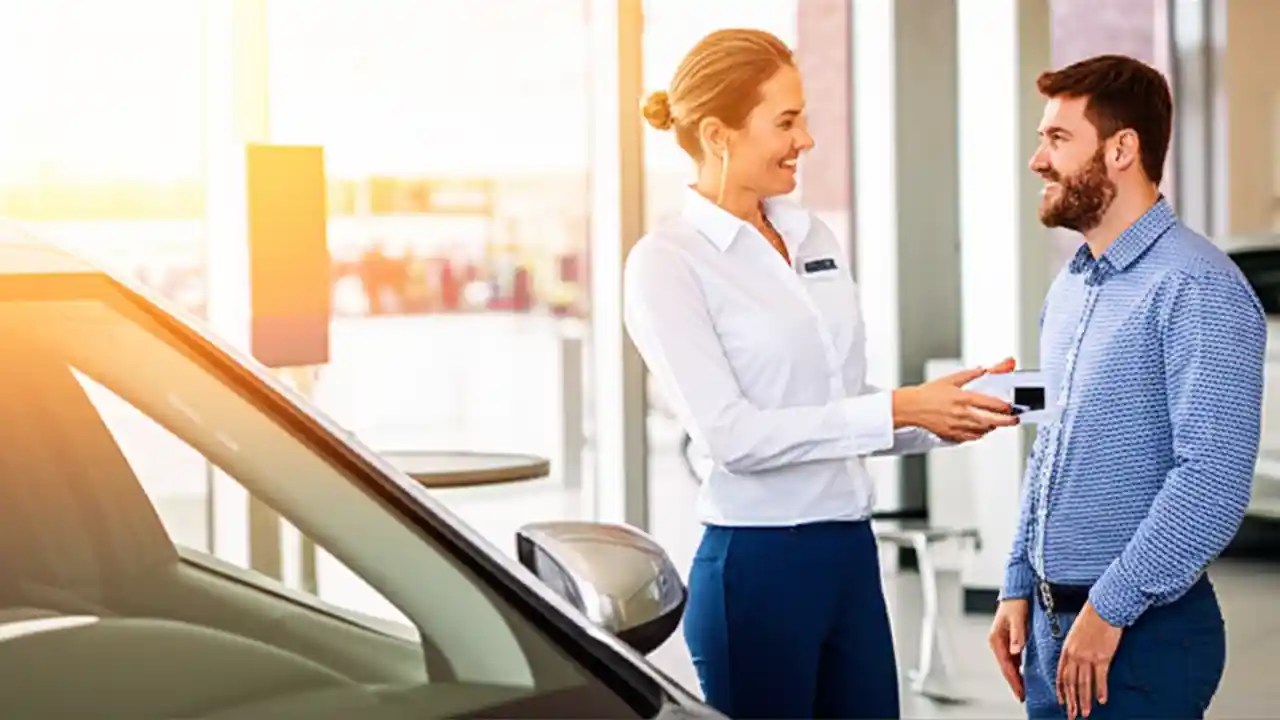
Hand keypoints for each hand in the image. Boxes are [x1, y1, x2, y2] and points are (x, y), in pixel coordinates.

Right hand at [892, 364, 1017, 441]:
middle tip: (1013, 419)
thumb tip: (984, 369)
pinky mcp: (952, 434)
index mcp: (963, 398)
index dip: (1004, 406)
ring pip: (983, 430)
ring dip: (993, 427)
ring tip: (997, 422)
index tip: (1009, 406)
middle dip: (1006, 421)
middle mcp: (962, 414)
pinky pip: (971, 438)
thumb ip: (970, 374)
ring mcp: (957, 426)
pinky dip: (980, 434)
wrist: (911, 407)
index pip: (991, 403)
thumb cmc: (927, 394)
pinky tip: (982, 430)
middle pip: (992, 420)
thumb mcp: (950, 379)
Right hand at [988, 599, 1028, 701]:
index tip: (1020, 693)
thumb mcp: (1017, 618)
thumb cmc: (1016, 603)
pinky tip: (1024, 674)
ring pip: (1010, 664)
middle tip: (1022, 696)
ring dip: (1016, 676)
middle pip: (1006, 667)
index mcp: (996, 639)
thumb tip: (1016, 651)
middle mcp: (998, 642)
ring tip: (1024, 689)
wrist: (1017, 591)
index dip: (1013, 680)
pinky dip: (1018, 668)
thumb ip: (1017, 635)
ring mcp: (1003, 642)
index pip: (1006, 665)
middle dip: (1014, 682)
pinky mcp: (1010, 640)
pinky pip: (1013, 658)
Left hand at [1056, 602, 1122, 719]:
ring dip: (1084, 700)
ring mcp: (1088, 657)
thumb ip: (1073, 649)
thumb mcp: (1075, 634)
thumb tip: (1076, 662)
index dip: (1061, 690)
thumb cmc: (1091, 618)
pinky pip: (1100, 678)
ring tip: (1085, 713)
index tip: (1062, 701)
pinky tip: (1101, 700)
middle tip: (1072, 715)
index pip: (1061, 675)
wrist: (1103, 608)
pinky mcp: (1103, 657)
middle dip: (1071, 701)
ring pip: (1084, 684)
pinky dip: (1101, 690)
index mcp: (1066, 649)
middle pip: (1071, 683)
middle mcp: (1075, 655)